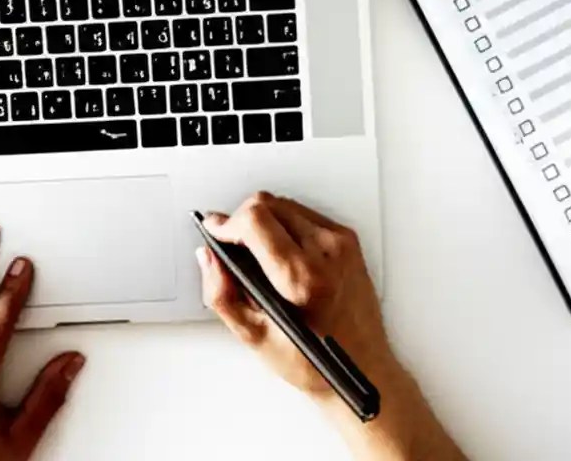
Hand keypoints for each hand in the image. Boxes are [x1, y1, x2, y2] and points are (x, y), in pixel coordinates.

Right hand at [197, 192, 387, 401]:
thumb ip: (221, 294)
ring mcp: (341, 242)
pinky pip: (305, 214)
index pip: (255, 220)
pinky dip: (285, 225)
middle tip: (231, 246)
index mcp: (302, 278)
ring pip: (285, 204)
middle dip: (241, 221)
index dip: (226, 223)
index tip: (214, 230)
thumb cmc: (316, 361)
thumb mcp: (255, 337)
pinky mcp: (349, 239)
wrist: (362, 367)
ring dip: (263, 221)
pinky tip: (280, 252)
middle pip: (267, 204)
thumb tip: (208, 257)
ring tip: (256, 253)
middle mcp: (326, 252)